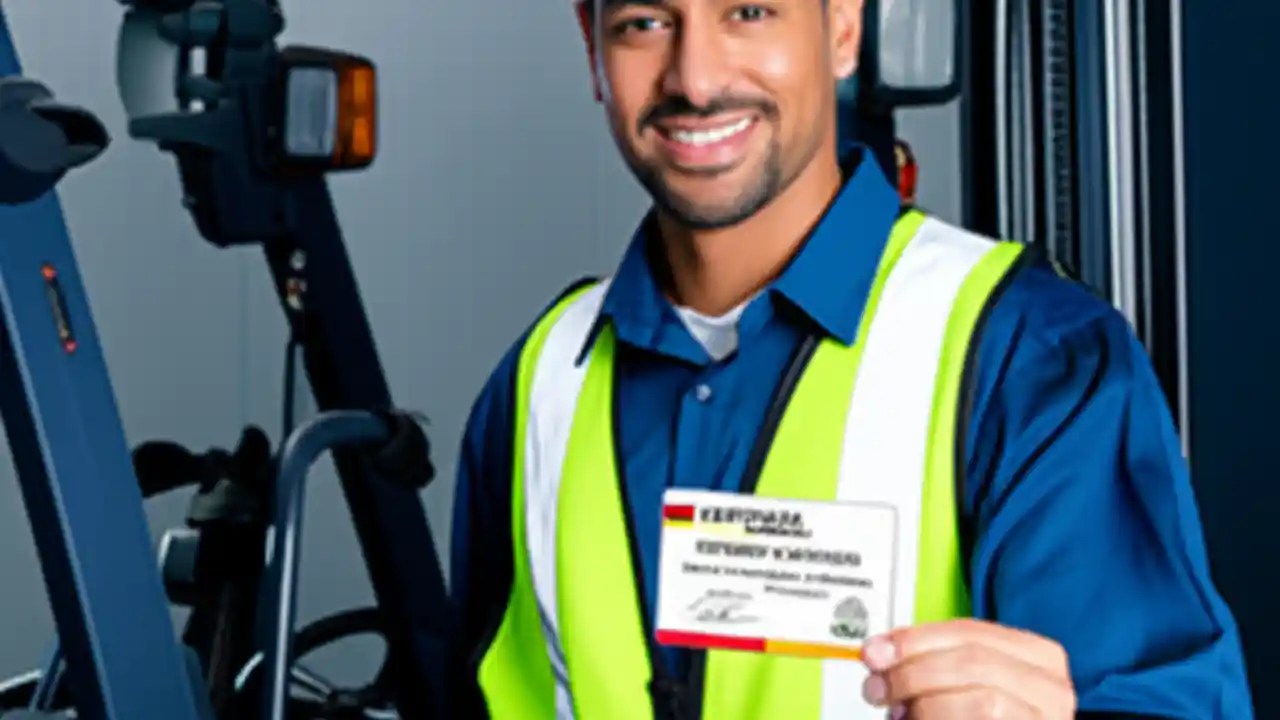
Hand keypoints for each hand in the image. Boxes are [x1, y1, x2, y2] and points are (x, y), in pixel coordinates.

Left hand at [860, 618, 1076, 718]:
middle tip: (877, 688)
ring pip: (984, 700)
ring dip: (928, 704)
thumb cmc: (976, 716)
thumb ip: (929, 666)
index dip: (915, 639)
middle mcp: (1051, 688)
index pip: (969, 632)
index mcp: (1035, 657)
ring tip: (902, 714)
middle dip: (913, 672)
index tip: (875, 651)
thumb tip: (878, 653)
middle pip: (973, 661)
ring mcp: (1048, 719)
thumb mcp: (958, 685)